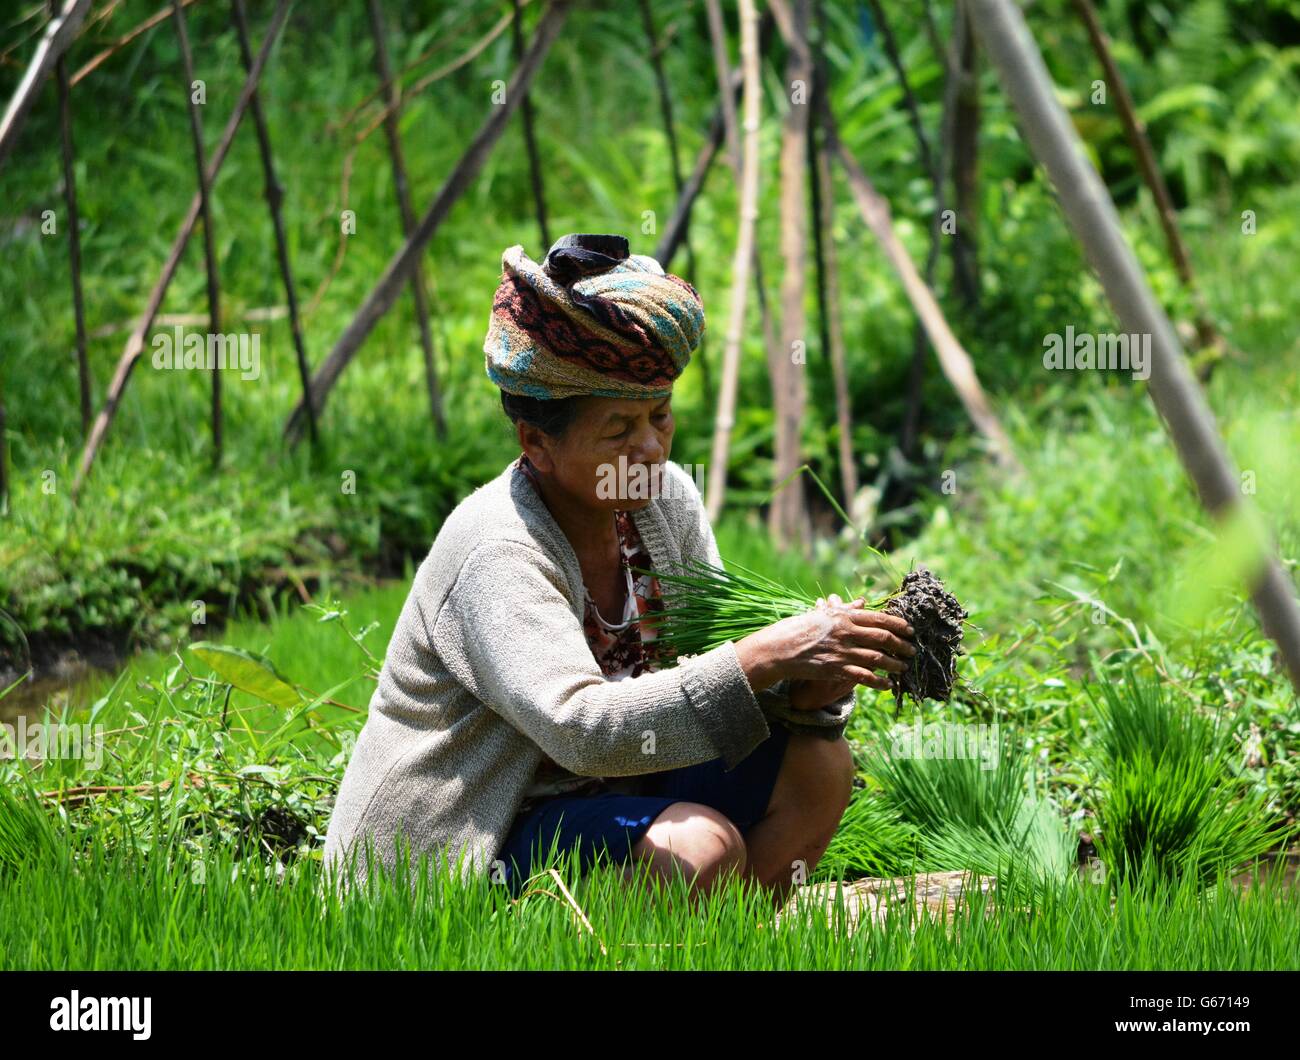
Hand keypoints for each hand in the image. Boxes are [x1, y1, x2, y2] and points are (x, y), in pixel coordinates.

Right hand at [747, 592, 914, 708]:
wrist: (778, 649)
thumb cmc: (799, 629)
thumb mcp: (823, 614)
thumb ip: (845, 609)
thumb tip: (862, 602)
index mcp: (843, 617)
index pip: (879, 619)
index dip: (898, 625)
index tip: (910, 630)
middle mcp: (845, 632)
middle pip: (883, 638)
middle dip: (902, 645)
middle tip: (912, 650)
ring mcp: (841, 651)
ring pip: (877, 658)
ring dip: (894, 665)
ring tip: (904, 668)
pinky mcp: (835, 669)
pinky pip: (863, 677)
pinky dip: (878, 682)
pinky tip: (887, 685)